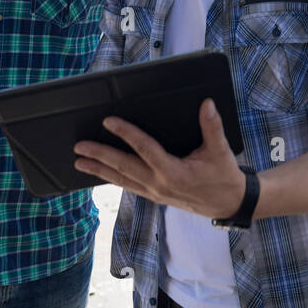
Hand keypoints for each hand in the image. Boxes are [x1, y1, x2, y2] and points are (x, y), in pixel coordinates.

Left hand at [73, 98, 245, 218]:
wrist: (228, 203)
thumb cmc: (224, 176)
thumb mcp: (221, 150)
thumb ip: (212, 126)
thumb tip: (207, 104)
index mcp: (173, 172)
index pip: (144, 148)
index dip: (126, 133)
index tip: (109, 121)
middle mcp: (159, 184)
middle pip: (123, 167)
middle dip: (99, 156)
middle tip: (79, 146)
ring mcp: (154, 193)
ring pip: (121, 180)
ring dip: (99, 170)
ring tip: (79, 162)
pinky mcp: (154, 196)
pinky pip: (128, 186)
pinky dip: (112, 178)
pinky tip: (101, 173)